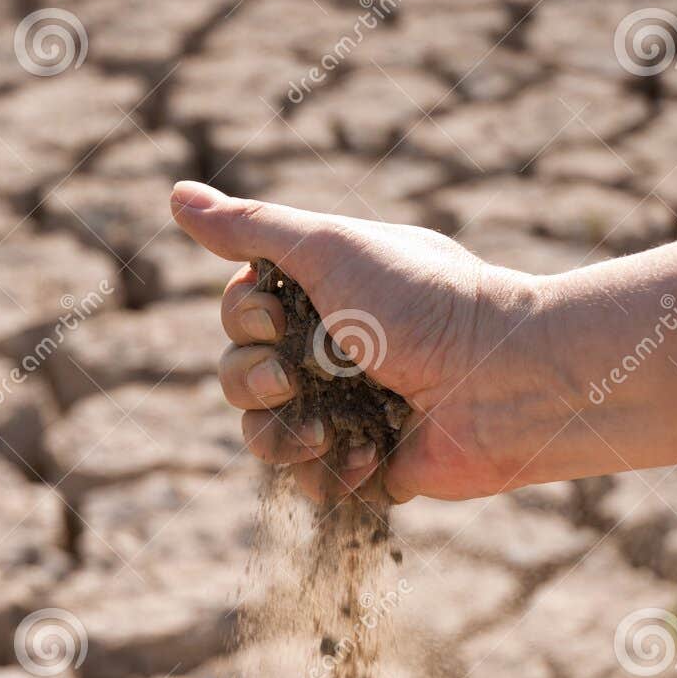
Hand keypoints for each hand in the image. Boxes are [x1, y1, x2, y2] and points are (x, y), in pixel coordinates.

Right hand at [169, 181, 550, 501]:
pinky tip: (371, 453)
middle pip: (239, 376)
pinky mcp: (368, 464)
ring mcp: (346, 410)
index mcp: (322, 295)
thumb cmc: (422, 302)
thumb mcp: (330, 248)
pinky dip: (330, 473)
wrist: (502, 379)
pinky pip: (312, 483)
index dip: (244, 322)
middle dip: (254, 382)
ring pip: (264, 435)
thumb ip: (251, 229)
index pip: (239, 316)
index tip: (278, 317)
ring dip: (280, 435)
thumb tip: (175, 194)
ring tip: (324, 432)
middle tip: (294, 376)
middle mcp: (328, 352)